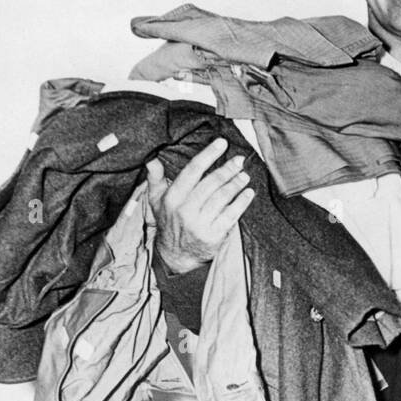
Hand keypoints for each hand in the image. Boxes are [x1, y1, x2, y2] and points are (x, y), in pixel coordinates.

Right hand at [146, 137, 254, 273]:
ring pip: (222, 197)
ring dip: (236, 184)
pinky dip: (242, 202)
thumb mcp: (156, 201)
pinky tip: (248, 193)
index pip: (193, 170)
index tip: (221, 143)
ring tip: (244, 175)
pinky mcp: (214, 235)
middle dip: (227, 169)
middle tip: (239, 160)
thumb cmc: (169, 223)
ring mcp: (200, 224)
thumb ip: (155, 179)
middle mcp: (186, 210)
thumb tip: (151, 159)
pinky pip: (231, 215)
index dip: (208, 155)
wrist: (176, 256)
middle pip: (211, 183)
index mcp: (173, 198)